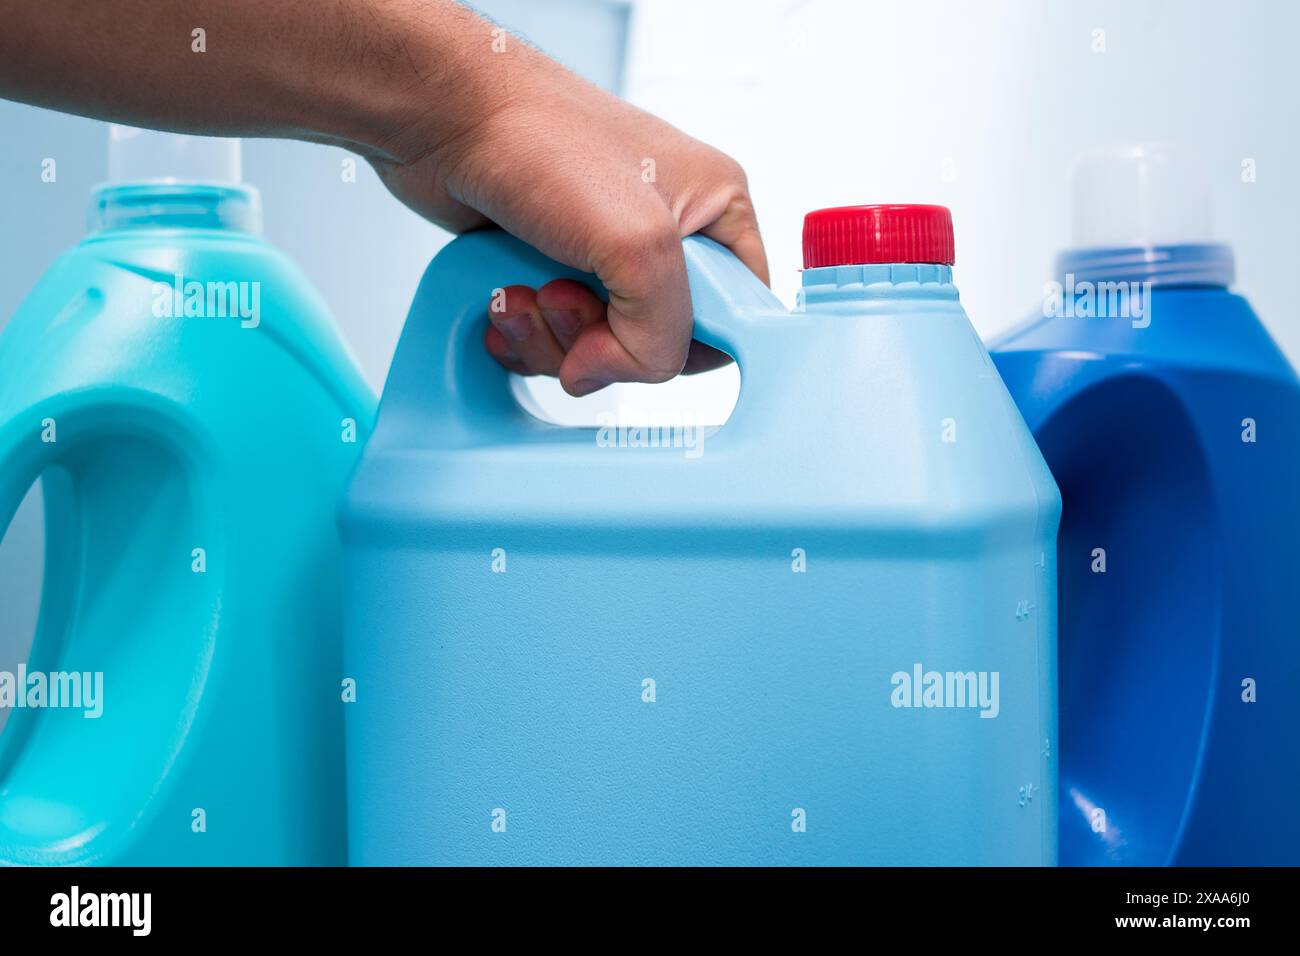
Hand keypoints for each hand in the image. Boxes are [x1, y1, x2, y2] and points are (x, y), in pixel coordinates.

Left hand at [371, 40, 767, 395]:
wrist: (443, 115)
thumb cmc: (539, 137)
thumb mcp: (637, 241)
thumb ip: (661, 329)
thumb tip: (624, 372)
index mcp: (716, 211)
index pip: (734, 316)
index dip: (685, 345)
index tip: (635, 339)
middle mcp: (667, 233)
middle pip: (658, 343)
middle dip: (600, 341)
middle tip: (562, 298)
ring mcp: (607, 253)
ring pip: (599, 349)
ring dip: (551, 340)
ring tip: (522, 293)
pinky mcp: (554, 268)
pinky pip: (554, 340)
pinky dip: (524, 335)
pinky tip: (503, 299)